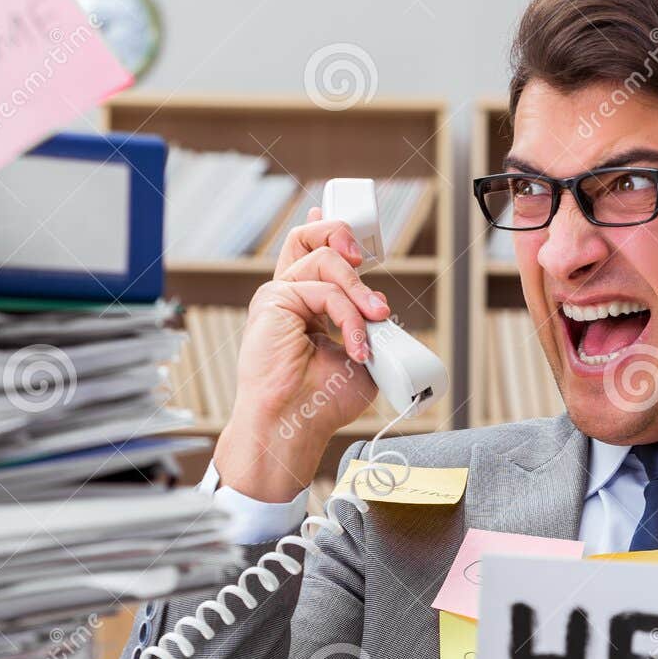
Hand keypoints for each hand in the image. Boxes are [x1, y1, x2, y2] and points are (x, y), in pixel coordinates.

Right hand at [213, 207, 386, 500]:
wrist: (294, 424)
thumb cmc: (321, 403)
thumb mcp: (361, 358)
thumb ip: (369, 328)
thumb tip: (383, 310)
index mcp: (303, 308)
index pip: (312, 256)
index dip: (329, 234)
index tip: (353, 236)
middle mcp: (287, 298)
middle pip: (307, 238)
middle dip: (341, 237)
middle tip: (366, 264)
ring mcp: (278, 297)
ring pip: (324, 259)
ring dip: (360, 290)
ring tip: (376, 319)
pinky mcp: (274, 300)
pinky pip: (325, 290)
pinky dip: (350, 316)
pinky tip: (356, 346)